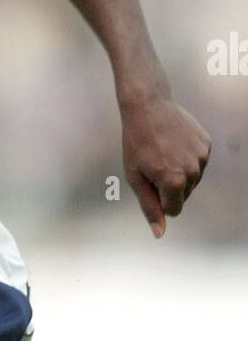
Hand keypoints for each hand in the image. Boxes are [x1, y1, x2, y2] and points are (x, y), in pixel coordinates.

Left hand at [121, 94, 211, 236]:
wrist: (148, 106)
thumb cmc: (136, 143)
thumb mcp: (135, 177)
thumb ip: (149, 207)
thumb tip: (159, 234)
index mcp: (174, 182)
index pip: (173, 209)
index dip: (158, 199)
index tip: (148, 182)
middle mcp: (193, 171)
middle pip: (183, 195)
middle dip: (168, 186)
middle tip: (153, 163)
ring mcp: (202, 157)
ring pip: (191, 180)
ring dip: (178, 172)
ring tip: (163, 152)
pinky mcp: (207, 144)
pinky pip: (197, 162)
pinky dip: (186, 157)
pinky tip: (174, 143)